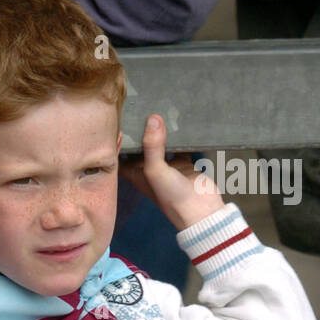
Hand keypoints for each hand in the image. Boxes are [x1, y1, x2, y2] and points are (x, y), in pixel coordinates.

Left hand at [119, 114, 224, 231]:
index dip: (117, 140)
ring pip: (160, 143)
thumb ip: (152, 145)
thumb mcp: (156, 170)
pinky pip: (180, 145)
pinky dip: (180, 135)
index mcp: (136, 173)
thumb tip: (153, 118)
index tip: (116, 119)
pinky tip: (179, 121)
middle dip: (138, 130)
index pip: (120, 154)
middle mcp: (149, 168)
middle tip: (137, 108)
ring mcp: (167, 165)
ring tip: (156, 108)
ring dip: (159, 130)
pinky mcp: (184, 162)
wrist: (203, 211)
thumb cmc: (172, 196)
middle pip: (140, 145)